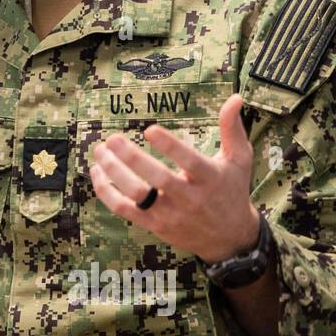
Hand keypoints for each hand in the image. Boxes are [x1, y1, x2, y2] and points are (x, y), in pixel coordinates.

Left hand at [89, 93, 260, 264]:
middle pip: (157, 179)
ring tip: (100, 151)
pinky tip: (97, 172)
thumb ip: (232, 128)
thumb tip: (235, 97)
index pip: (188, 161)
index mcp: (209, 178)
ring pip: (136, 195)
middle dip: (132, 159)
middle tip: (112, 139)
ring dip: (113, 172)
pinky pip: (124, 210)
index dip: (169, 146)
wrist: (229, 237)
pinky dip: (106, 192)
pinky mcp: (154, 225)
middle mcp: (189, 198)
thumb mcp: (239, 159)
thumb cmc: (232, 189)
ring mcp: (170, 214)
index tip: (149, 129)